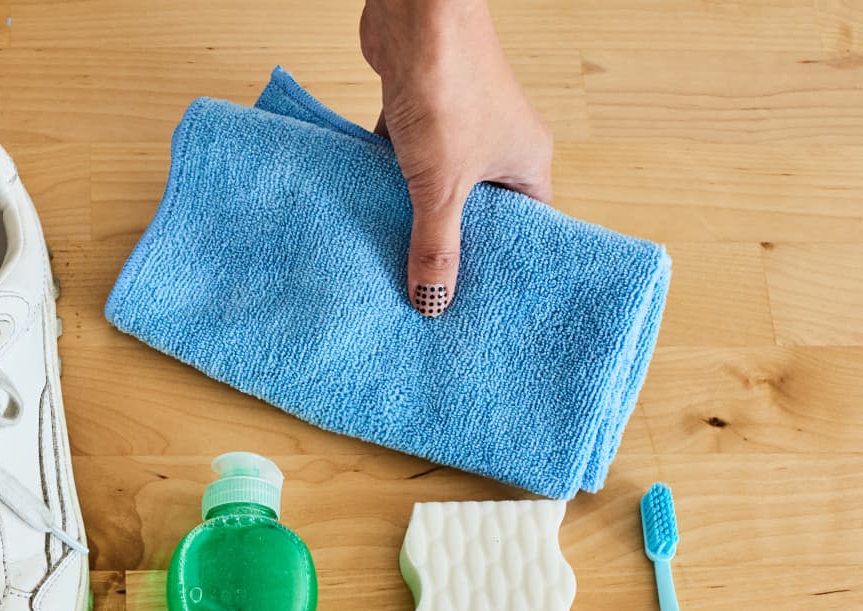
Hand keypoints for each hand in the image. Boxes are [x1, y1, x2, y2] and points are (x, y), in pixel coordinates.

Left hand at [360, 0, 551, 316]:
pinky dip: (384, 181)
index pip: (528, 225)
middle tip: (426, 294)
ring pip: (434, 186)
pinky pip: (402, 159)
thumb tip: (433, 302)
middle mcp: (498, 143)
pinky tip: (362, 214)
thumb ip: (435, 245)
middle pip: (476, 211)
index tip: (481, 302)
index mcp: (526, 162)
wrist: (416, 16)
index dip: (506, 263)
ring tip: (391, 266)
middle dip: (450, 246)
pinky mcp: (419, 112)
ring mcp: (458, 127)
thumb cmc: (449, 90)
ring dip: (411, 215)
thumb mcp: (442, 187)